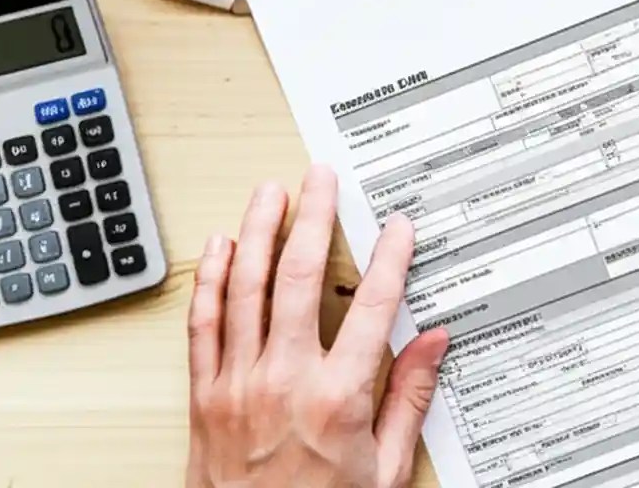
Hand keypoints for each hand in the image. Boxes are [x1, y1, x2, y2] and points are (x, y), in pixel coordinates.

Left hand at [186, 166, 448, 487]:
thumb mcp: (384, 468)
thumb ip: (410, 398)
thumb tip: (435, 344)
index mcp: (338, 398)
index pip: (373, 307)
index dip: (389, 258)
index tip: (397, 228)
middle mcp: (285, 380)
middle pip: (301, 279)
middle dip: (314, 218)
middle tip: (322, 180)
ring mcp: (238, 384)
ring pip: (247, 289)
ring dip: (259, 233)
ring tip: (270, 193)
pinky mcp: (204, 396)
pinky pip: (204, 324)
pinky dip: (212, 280)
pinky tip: (221, 249)